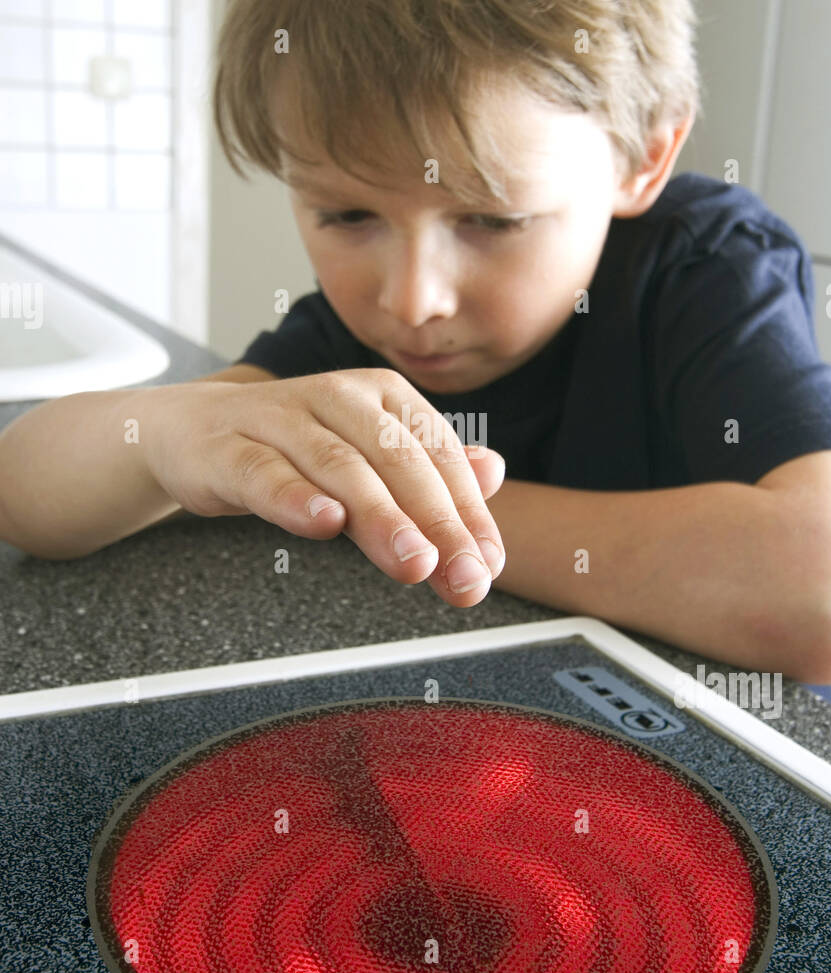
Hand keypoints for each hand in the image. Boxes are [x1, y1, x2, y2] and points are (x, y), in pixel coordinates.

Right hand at [139, 368, 506, 606]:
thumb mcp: (371, 455)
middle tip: (462, 576)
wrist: (196, 432)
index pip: (438, 455)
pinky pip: (265, 472)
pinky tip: (322, 523)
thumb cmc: (296, 449)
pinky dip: (294, 498)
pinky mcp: (230, 448)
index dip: (468, 512)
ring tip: (414, 561)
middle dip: (437, 522)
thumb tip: (493, 472)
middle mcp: (338, 397)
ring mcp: (280, 419)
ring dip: (381, 516)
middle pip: (397, 461)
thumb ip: (430, 469)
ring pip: (339, 467)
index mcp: (383, 397)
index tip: (488, 564)